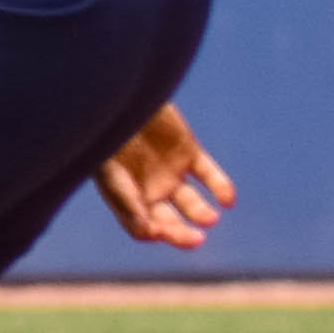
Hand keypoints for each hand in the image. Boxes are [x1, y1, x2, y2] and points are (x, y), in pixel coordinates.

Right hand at [94, 105, 235, 248]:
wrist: (120, 93)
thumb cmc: (105, 133)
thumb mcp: (110, 170)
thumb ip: (127, 201)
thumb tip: (147, 233)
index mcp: (125, 196)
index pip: (143, 227)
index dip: (155, 234)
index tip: (163, 232)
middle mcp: (149, 189)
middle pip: (169, 221)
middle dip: (181, 233)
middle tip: (196, 239)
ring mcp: (170, 172)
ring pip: (191, 202)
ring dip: (201, 213)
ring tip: (211, 218)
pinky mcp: (188, 152)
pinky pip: (208, 175)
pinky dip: (220, 187)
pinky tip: (229, 200)